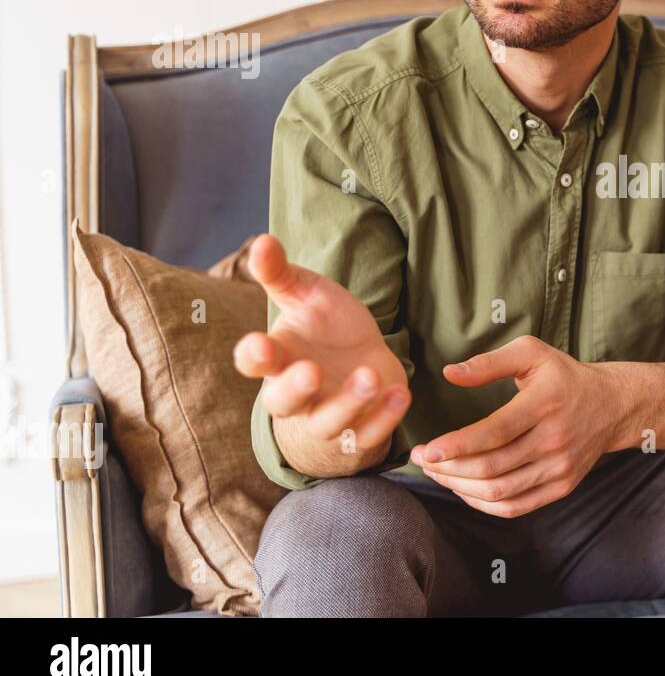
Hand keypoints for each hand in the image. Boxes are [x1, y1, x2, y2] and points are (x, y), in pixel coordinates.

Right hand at [232, 234, 410, 459]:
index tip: (261, 345)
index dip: (254, 357)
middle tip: (312, 371)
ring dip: (349, 403)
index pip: (253, 362)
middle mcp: (297, 393)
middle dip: (297, 389)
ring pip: (329, 423)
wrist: (363, 354)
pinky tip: (400, 393)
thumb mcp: (306, 293)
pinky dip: (386, 418)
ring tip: (370, 376)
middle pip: (284, 403)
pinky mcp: (363, 428)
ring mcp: (329, 415)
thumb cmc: (326, 324)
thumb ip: (281, 273)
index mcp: (278, 358)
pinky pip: (370, 434)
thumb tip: (262, 240)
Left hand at [412, 335, 622, 517]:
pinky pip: (516, 506)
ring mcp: (560, 467)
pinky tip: (464, 489)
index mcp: (545, 403)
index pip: (494, 432)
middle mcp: (555, 439)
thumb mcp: (531, 353)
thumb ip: (490, 362)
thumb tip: (451, 373)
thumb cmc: (564, 376)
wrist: (612, 405)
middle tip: (422, 460)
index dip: (456, 445)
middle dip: (449, 468)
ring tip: (437, 473)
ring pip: (500, 492)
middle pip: (492, 467)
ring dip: (460, 487)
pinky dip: (484, 503)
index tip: (426, 449)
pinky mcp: (562, 486)